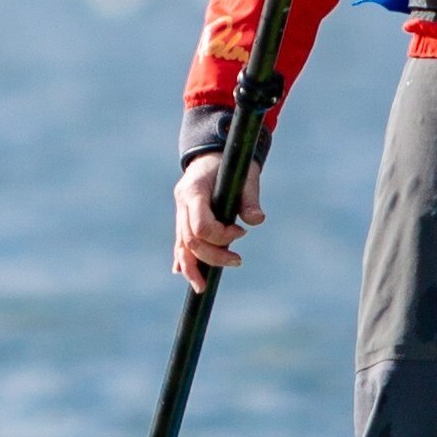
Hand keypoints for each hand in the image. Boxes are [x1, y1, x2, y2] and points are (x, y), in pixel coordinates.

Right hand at [172, 153, 263, 291]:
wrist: (215, 150)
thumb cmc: (233, 161)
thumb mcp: (246, 174)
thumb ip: (250, 197)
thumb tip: (257, 220)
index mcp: (194, 189)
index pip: (200, 226)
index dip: (221, 236)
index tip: (241, 233)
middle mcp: (182, 202)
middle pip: (190, 240)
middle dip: (212, 256)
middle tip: (237, 261)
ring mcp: (179, 210)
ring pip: (180, 245)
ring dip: (192, 267)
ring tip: (202, 287)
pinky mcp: (182, 217)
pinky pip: (180, 242)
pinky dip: (183, 259)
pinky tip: (185, 275)